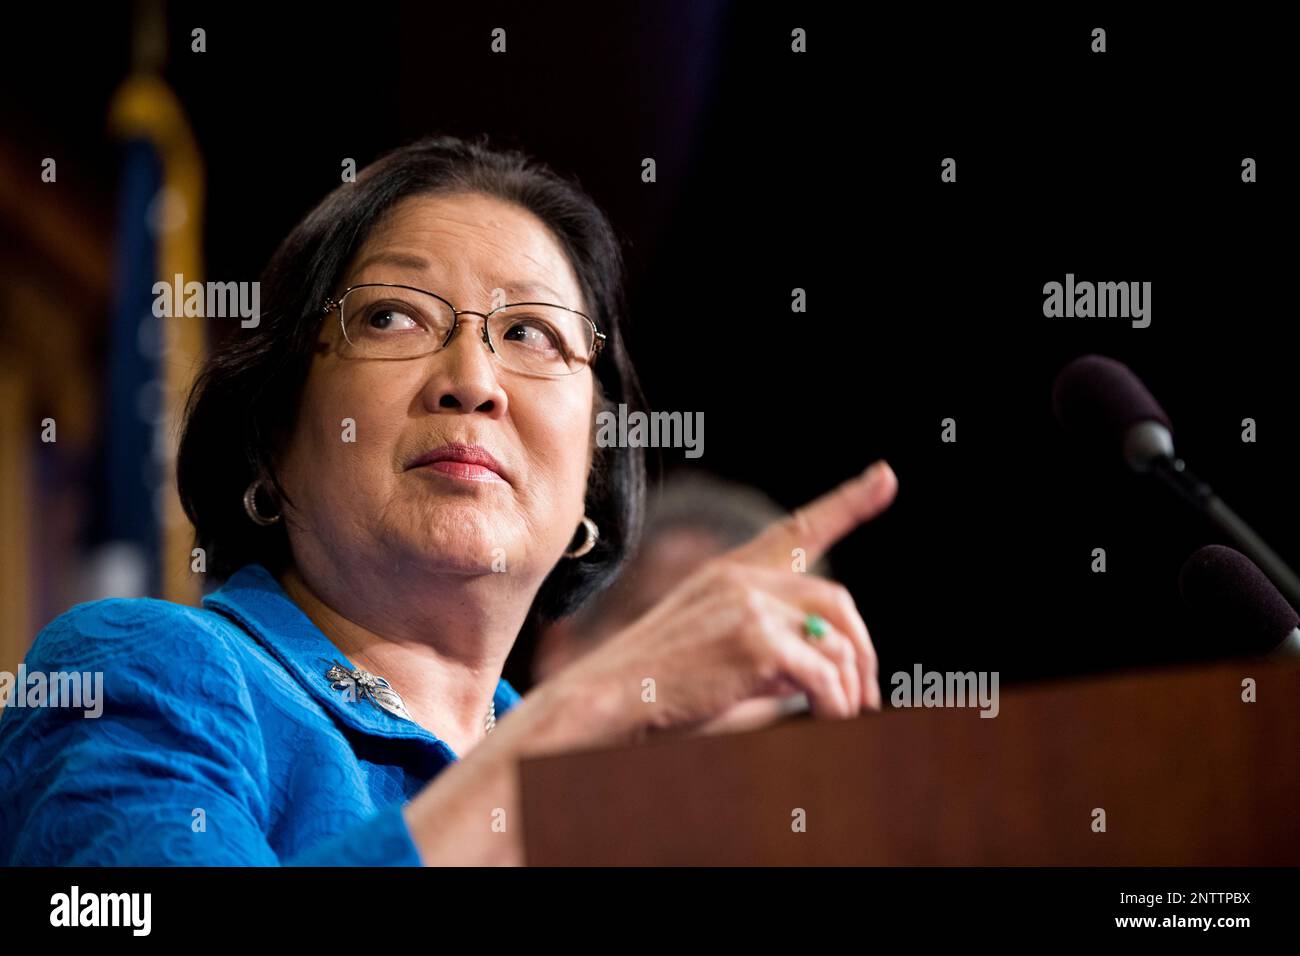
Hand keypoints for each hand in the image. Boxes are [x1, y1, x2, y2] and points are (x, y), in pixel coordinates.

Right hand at [559, 460, 897, 742]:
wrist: (604, 700)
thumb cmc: (656, 689)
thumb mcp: (713, 649)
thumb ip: (766, 640)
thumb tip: (830, 666)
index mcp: (730, 573)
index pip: (798, 529)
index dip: (849, 501)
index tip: (885, 476)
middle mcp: (741, 578)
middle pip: (835, 600)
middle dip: (861, 651)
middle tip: (865, 696)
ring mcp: (748, 604)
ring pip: (834, 642)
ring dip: (848, 688)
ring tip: (838, 716)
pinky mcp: (755, 640)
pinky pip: (823, 674)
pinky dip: (834, 703)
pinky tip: (825, 718)